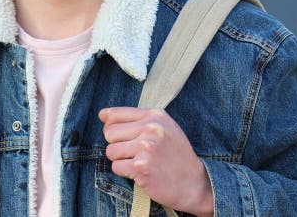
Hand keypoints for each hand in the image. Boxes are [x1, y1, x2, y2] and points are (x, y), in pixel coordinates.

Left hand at [99, 107, 213, 215]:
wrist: (194, 182)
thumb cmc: (176, 155)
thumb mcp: (165, 128)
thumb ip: (138, 119)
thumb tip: (102, 115)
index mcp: (155, 115)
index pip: (115, 114)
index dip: (109, 125)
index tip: (116, 134)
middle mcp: (151, 128)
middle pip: (109, 133)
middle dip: (116, 144)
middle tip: (131, 152)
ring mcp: (146, 147)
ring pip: (111, 151)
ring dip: (120, 159)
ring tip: (137, 161)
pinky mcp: (141, 167)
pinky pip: (116, 167)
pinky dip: (124, 172)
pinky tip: (139, 172)